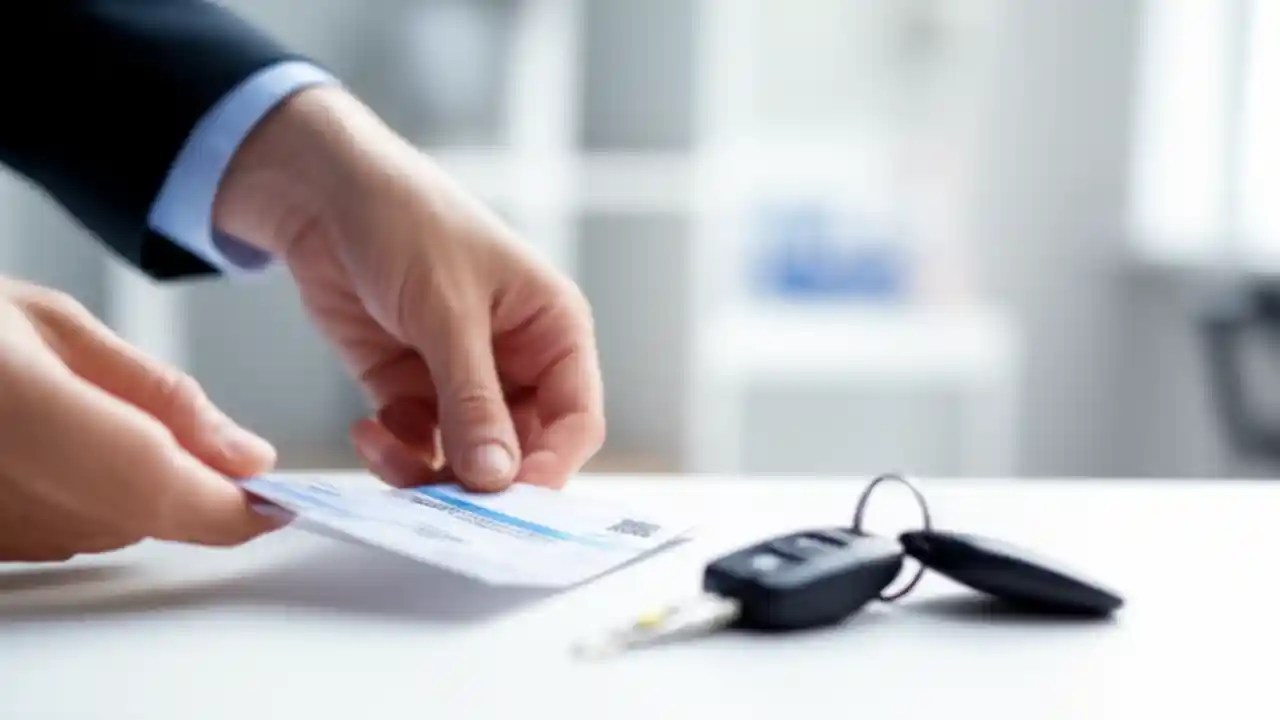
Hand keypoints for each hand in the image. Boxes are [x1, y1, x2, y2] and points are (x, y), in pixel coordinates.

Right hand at [0, 278, 280, 560]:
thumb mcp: (54, 325)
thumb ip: (157, 396)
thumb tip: (243, 454)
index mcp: (20, 408)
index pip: (159, 487)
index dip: (231, 506)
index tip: (278, 500)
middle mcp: (1, 483)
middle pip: (141, 515)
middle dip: (189, 484)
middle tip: (196, 434)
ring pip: (107, 530)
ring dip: (134, 489)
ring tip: (91, 418)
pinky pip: (58, 535)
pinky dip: (84, 499)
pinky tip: (53, 448)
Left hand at [215, 87, 604, 490]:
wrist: (319, 194)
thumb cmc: (406, 222)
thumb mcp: (447, 311)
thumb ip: (473, 399)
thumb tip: (496, 477)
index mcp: (553, 330)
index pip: (576, 421)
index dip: (550, 466)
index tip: (509, 502)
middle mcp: (517, 361)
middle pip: (522, 449)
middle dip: (483, 478)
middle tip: (442, 501)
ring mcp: (463, 378)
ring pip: (467, 457)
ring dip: (430, 471)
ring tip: (386, 453)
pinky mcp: (410, 388)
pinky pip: (418, 444)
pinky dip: (395, 451)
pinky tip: (366, 428)